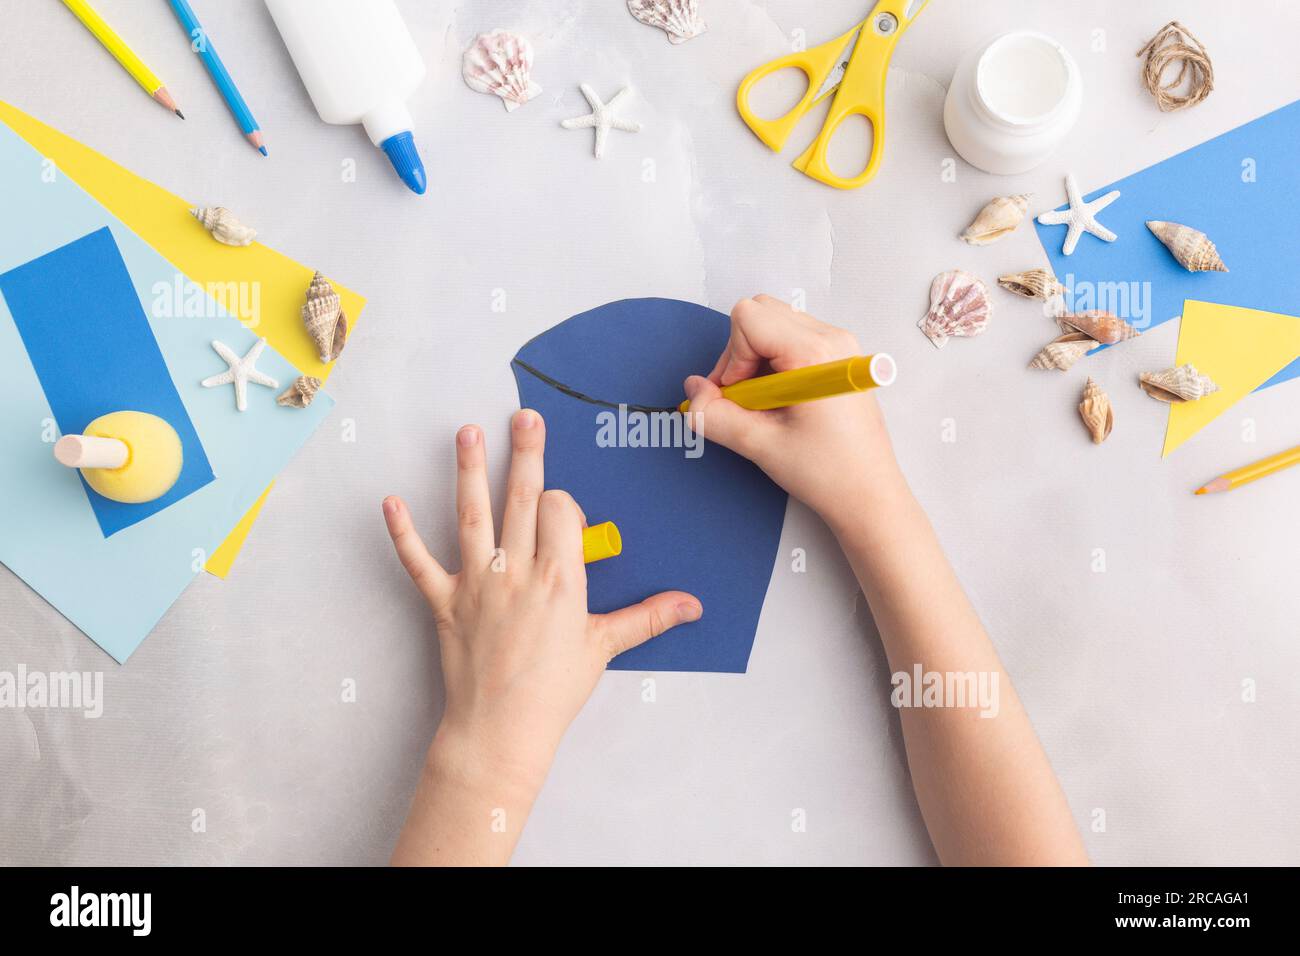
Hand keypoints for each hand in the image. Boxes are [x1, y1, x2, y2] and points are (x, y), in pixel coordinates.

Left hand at [382, 410, 701, 789]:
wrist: (501, 732)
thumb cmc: (554, 692)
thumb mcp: (604, 648)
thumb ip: (647, 618)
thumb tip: (691, 605)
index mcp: (559, 578)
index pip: (560, 511)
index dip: (565, 506)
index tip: (566, 521)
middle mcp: (516, 571)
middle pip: (521, 497)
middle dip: (525, 452)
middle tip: (525, 416)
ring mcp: (477, 584)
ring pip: (472, 515)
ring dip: (468, 470)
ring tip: (467, 432)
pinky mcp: (444, 603)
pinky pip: (418, 562)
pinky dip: (403, 533)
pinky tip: (391, 502)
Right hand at [683, 295, 904, 529]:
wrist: (869, 494)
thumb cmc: (829, 472)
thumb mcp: (759, 445)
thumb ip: (714, 415)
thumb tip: (693, 390)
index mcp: (816, 353)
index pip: (749, 318)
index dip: (731, 357)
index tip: (739, 395)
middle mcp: (833, 339)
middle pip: (761, 313)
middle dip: (740, 353)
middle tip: (745, 398)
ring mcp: (839, 346)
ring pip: (774, 324)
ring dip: (755, 360)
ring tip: (764, 404)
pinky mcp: (839, 358)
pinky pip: (791, 340)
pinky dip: (773, 364)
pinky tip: (781, 401)